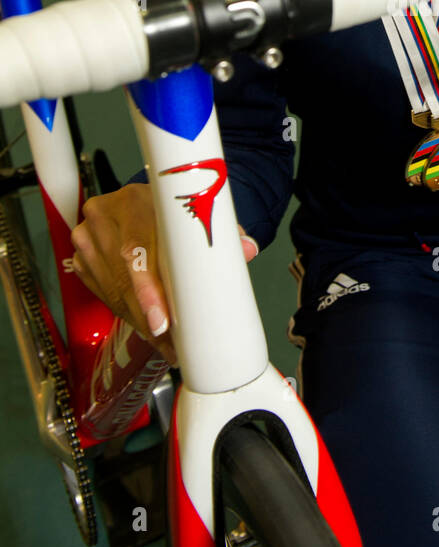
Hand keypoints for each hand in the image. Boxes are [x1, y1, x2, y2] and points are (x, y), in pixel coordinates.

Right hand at [70, 183, 258, 367]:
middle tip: (176, 345)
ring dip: (143, 323)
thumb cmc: (169, 211)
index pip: (136, 249)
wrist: (141, 206)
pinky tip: (151, 331)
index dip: (147, 289)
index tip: (161, 320)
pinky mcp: (84, 262)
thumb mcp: (197, 210)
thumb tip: (246, 248)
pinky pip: (108, 298)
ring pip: (116, 295)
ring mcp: (88, 242)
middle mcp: (104, 219)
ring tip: (170, 345)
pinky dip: (131, 317)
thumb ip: (223, 229)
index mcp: (132, 201)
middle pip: (125, 280)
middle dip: (151, 318)